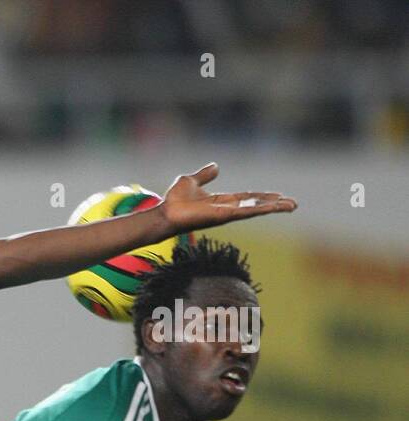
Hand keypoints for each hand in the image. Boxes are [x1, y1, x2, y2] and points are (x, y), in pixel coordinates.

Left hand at [158, 163, 296, 234]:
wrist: (165, 213)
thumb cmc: (175, 201)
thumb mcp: (192, 181)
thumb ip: (204, 175)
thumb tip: (215, 166)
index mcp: (222, 201)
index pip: (248, 198)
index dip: (263, 197)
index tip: (279, 196)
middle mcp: (227, 208)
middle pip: (256, 205)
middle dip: (274, 204)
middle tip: (293, 204)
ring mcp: (227, 213)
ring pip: (256, 209)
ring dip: (274, 207)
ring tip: (292, 206)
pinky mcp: (224, 216)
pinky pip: (247, 211)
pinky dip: (262, 209)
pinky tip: (276, 206)